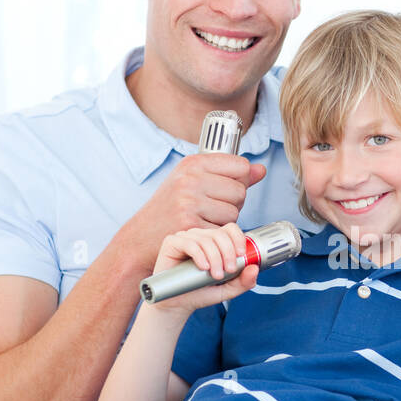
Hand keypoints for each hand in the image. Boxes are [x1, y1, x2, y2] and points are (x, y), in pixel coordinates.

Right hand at [122, 153, 265, 274]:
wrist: (140, 236)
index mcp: (193, 163)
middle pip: (240, 191)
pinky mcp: (191, 225)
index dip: (240, 180)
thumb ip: (228, 175)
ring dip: (225, 221)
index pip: (241, 166)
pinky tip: (201, 231)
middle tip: (212, 208)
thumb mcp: (193, 181)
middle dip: (233, 204)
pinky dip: (217, 235)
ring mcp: (190, 202)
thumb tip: (260, 169)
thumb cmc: (169, 208)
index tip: (226, 188)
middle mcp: (190, 179)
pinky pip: (223, 230)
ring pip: (234, 212)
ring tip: (205, 219)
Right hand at [146, 223, 259, 315]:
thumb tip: (254, 268)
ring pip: (206, 239)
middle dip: (228, 253)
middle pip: (220, 234)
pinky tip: (203, 267)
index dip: (238, 239)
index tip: (242, 256)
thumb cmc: (200, 293)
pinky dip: (200, 255)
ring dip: (215, 258)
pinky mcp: (172, 243)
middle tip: (229, 271)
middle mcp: (201, 236)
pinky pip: (189, 243)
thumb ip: (243, 281)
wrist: (178, 304)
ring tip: (215, 275)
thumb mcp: (227, 290)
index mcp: (215, 242)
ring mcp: (186, 238)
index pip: (230, 229)